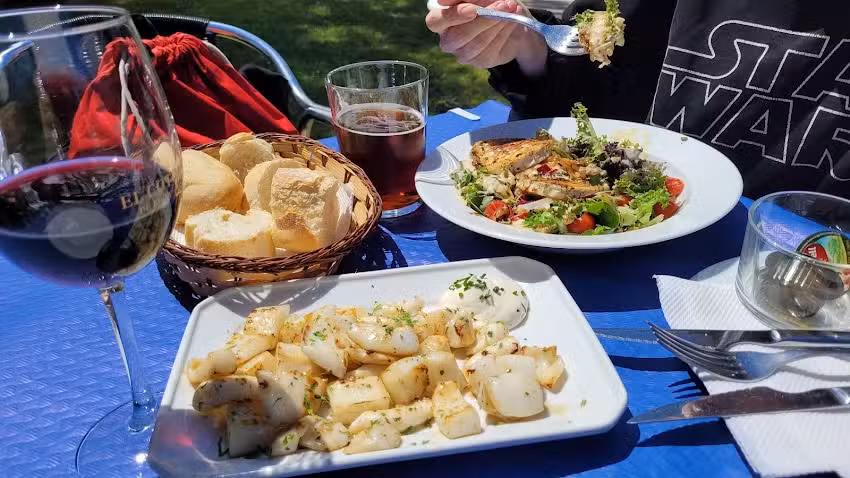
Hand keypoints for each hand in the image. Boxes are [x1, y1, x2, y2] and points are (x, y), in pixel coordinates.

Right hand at [425, 0, 547, 75]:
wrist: (510, 14)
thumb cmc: (487, 2)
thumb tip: (442, 1)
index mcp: (441, 21)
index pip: (435, 22)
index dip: (452, 16)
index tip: (472, 10)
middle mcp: (449, 40)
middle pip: (458, 37)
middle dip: (483, 20)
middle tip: (504, 4)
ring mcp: (464, 54)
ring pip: (477, 44)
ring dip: (498, 23)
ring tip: (510, 8)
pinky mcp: (481, 61)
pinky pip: (492, 49)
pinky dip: (504, 32)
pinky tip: (511, 20)